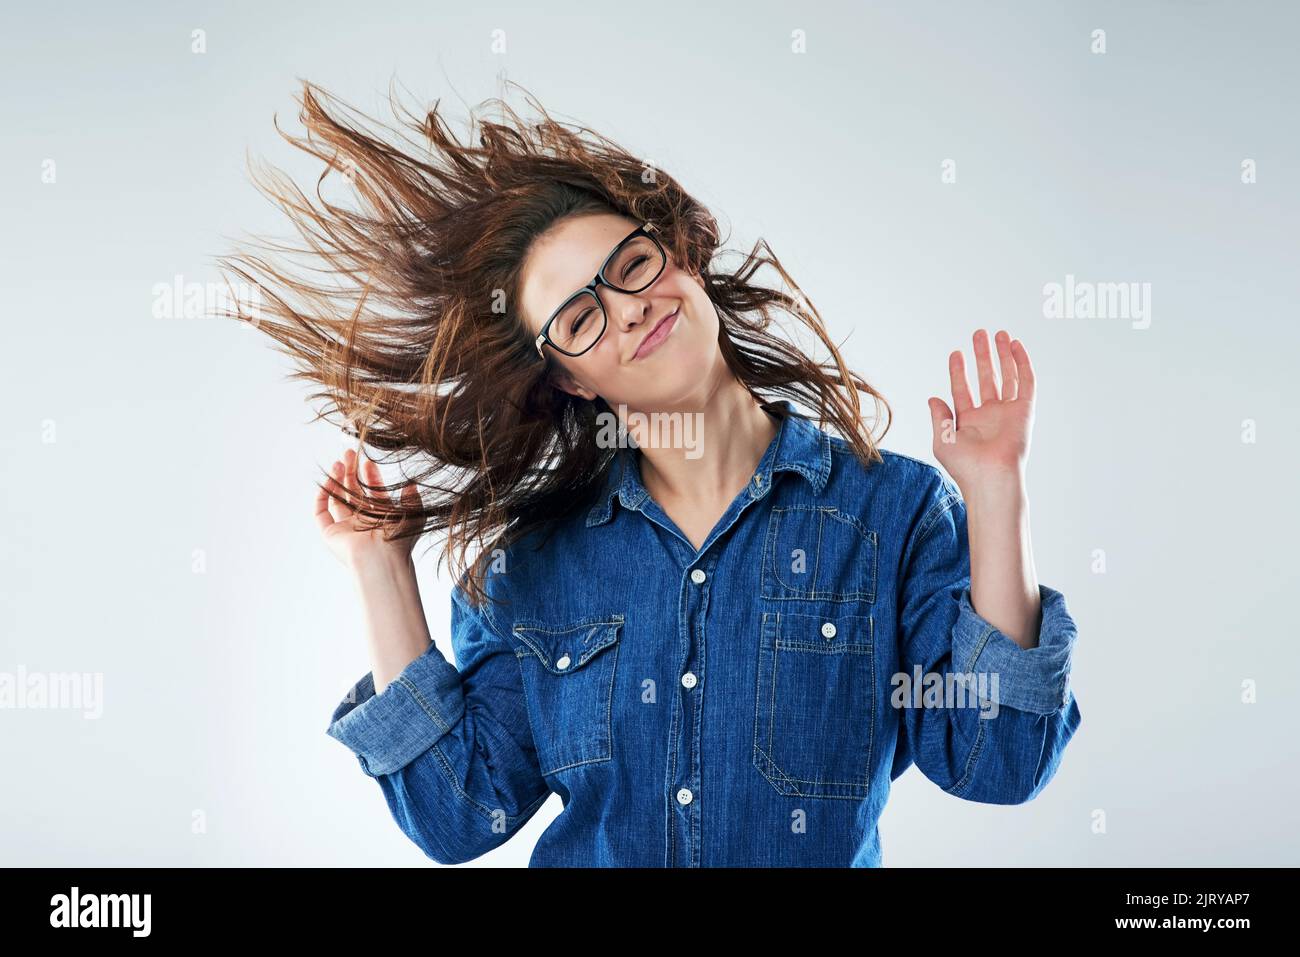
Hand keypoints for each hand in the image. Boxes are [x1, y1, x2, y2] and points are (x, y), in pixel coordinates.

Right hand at [314, 448, 422, 570]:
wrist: (382, 559)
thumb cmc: (399, 540)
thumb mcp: (413, 515)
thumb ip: (413, 499)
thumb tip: (412, 483)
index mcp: (380, 519)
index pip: (372, 493)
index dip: (370, 477)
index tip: (369, 462)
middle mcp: (362, 523)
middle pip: (353, 492)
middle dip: (352, 472)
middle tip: (350, 453)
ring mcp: (345, 528)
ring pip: (337, 499)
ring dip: (337, 479)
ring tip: (339, 462)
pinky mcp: (330, 534)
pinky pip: (321, 512)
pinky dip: (323, 496)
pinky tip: (329, 480)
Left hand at [927, 328, 1035, 491]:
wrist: (990, 477)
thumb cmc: (965, 465)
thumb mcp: (942, 440)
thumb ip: (939, 417)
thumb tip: (933, 398)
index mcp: (968, 422)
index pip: (962, 389)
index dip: (958, 371)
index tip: (955, 353)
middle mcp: (989, 415)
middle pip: (986, 378)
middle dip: (983, 356)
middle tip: (979, 334)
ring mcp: (1007, 412)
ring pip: (1007, 376)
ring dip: (1002, 355)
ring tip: (998, 334)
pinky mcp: (1024, 411)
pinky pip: (1025, 382)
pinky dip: (1022, 363)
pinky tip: (1015, 346)